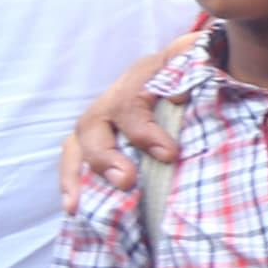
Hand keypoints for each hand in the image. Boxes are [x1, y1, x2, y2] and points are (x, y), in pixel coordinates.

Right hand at [61, 44, 182, 198]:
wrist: (185, 67)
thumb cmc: (193, 68)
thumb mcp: (195, 59)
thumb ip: (195, 64)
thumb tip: (181, 94)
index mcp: (138, 77)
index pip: (130, 105)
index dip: (144, 131)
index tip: (169, 155)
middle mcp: (112, 98)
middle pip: (93, 125)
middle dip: (105, 157)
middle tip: (126, 181)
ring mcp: (98, 119)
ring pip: (76, 144)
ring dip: (76, 175)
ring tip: (78, 205)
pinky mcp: (91, 138)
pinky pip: (73, 159)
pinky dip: (71, 182)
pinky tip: (73, 207)